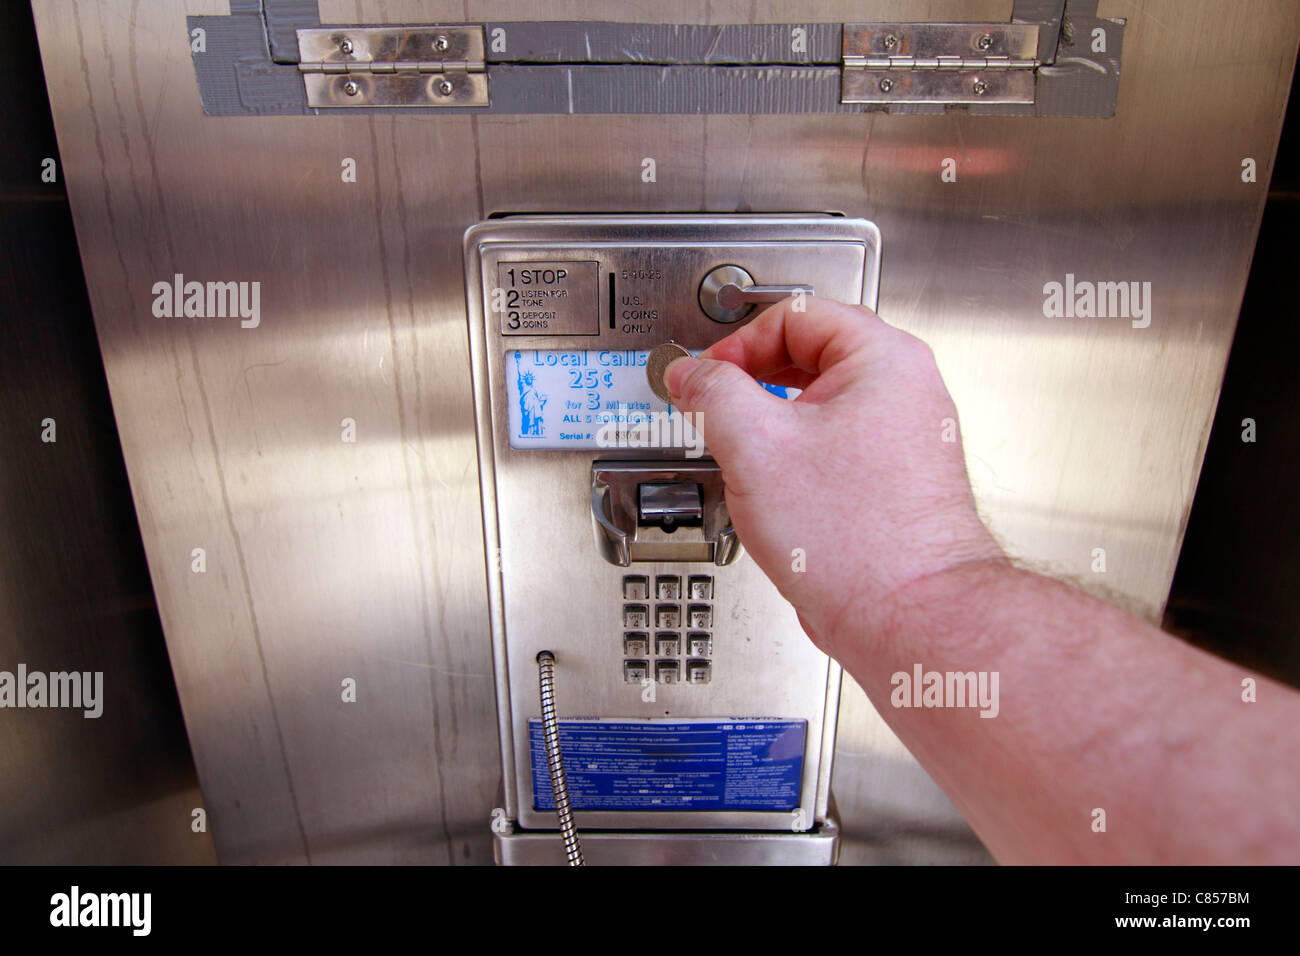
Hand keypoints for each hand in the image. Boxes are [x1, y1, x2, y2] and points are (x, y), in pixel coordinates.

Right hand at [664, 298, 1005, 654]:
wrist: (908, 616)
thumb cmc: (860, 541)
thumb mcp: (756, 446)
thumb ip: (712, 394)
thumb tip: (689, 373)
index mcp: (884, 360)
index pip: (795, 315)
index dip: (737, 345)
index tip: (706, 379)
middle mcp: (907, 392)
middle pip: (810, 355)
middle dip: (752, 381)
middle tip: (715, 408)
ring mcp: (906, 438)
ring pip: (822, 405)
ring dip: (772, 422)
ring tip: (741, 452)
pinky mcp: (897, 481)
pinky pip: (836, 447)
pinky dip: (797, 457)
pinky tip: (775, 490)